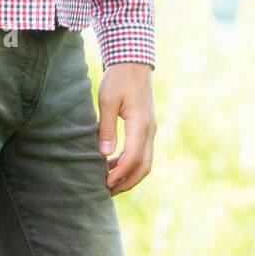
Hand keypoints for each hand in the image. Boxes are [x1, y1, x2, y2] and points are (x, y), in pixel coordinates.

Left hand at [97, 63, 156, 196]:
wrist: (133, 64)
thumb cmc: (118, 79)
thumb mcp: (107, 100)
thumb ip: (106, 127)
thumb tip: (104, 154)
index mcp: (140, 123)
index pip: (133, 157)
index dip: (120, 173)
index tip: (105, 183)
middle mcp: (149, 130)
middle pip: (143, 165)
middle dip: (127, 182)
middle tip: (108, 191)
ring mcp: (150, 130)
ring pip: (145, 161)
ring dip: (129, 175)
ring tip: (108, 182)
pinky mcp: (146, 128)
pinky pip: (141, 152)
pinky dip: (129, 163)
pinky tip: (112, 165)